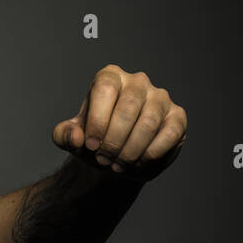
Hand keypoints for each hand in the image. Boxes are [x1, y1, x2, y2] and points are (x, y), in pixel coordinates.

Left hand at [53, 64, 186, 181]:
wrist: (116, 157)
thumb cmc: (94, 140)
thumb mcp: (71, 139)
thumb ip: (64, 135)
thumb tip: (76, 136)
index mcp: (110, 77)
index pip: (105, 89)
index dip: (97, 120)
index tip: (91, 146)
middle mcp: (137, 81)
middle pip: (128, 106)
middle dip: (114, 140)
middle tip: (104, 160)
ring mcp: (160, 97)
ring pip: (148, 122)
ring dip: (131, 150)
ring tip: (118, 165)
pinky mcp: (177, 116)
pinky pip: (169, 133)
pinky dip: (152, 152)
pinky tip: (139, 162)